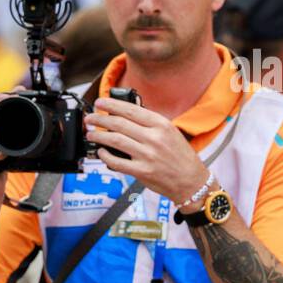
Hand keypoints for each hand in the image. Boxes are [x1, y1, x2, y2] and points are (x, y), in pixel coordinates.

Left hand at [85, 97, 209, 206]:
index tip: (100, 102)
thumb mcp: (170, 132)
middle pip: (119, 123)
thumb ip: (149, 124)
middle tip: (90, 118)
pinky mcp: (142, 171)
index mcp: (161, 125)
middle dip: (100, 119)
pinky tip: (100, 152)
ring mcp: (147, 155)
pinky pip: (117, 161)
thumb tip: (124, 116)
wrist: (191, 181)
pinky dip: (105, 156)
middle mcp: (154, 138)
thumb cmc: (180, 156)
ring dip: (99, 136)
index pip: (130, 110)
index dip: (111, 105)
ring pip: (115, 140)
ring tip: (91, 134)